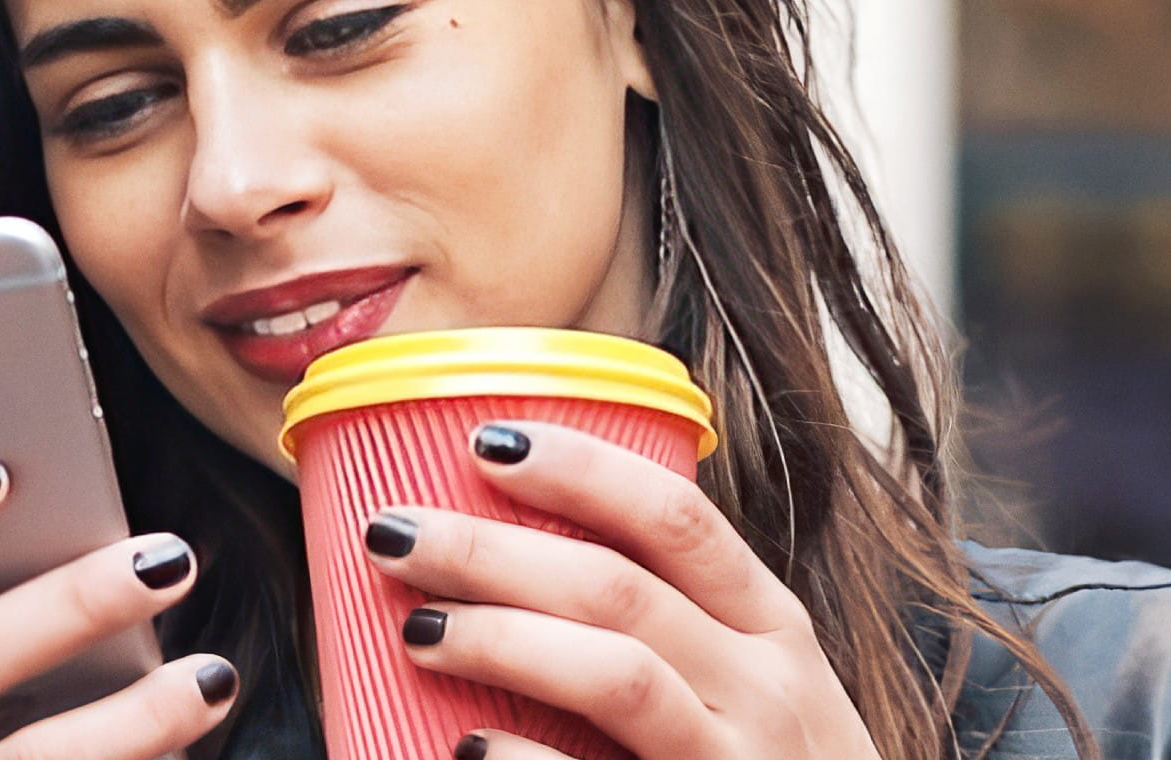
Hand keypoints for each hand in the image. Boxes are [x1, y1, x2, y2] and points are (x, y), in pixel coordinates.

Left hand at [364, 423, 882, 759]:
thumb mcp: (761, 690)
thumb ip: (681, 627)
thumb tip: (528, 558)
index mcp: (775, 633)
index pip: (678, 520)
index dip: (581, 470)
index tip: (487, 441)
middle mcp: (767, 693)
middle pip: (618, 590)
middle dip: (492, 551)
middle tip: (395, 534)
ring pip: (616, 676)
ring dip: (503, 641)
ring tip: (417, 629)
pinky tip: (466, 748)